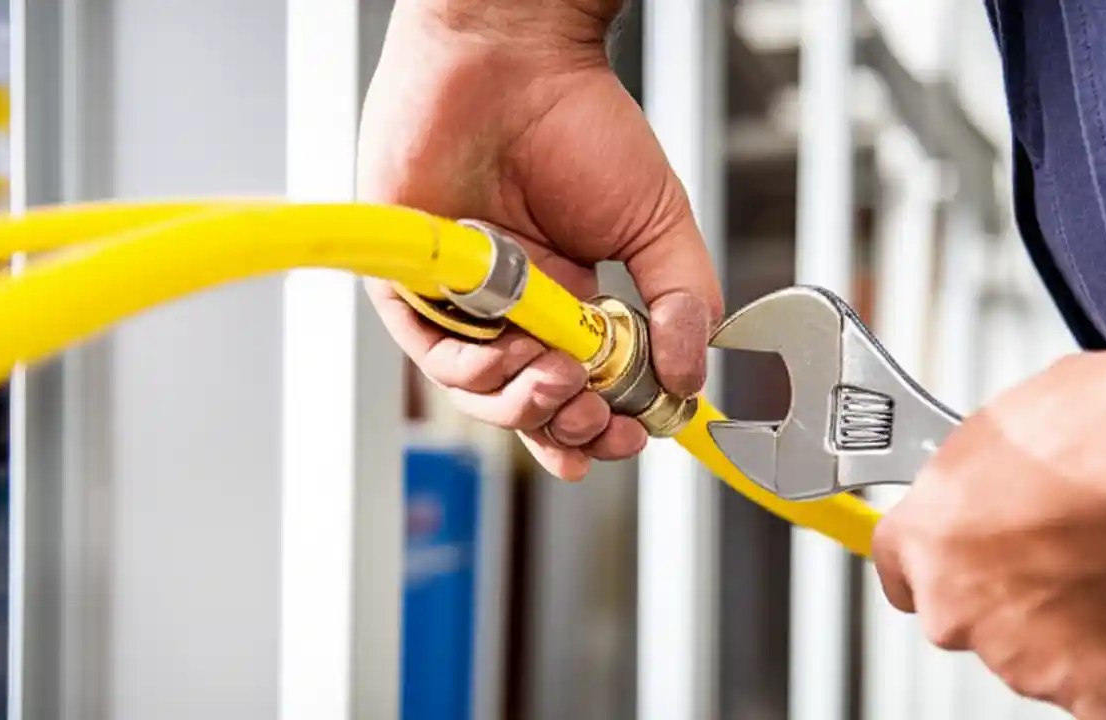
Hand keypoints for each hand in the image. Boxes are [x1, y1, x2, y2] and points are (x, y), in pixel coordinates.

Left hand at [356, 2, 720, 479]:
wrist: (514, 56)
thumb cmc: (583, 123)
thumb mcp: (659, 223)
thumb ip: (681, 298)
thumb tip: (691, 376)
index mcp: (569, 300)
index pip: (581, 387)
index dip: (603, 423)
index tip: (632, 434)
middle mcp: (513, 307)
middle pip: (528, 402)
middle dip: (565, 427)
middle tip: (596, 422)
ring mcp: (463, 297)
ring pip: (480, 390)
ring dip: (523, 406)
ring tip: (560, 385)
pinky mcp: (414, 280)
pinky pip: (432, 350)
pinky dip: (472, 369)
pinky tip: (512, 359)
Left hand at [873, 342, 1105, 719]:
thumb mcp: (1022, 419)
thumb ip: (990, 474)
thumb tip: (1004, 476)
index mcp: (933, 536)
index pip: (900, 562)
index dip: (939, 553)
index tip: (959, 550)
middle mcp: (966, 609)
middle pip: (973, 611)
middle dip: (1016, 588)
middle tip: (1078, 548)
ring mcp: (1031, 665)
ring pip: (1042, 654)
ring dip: (1079, 624)